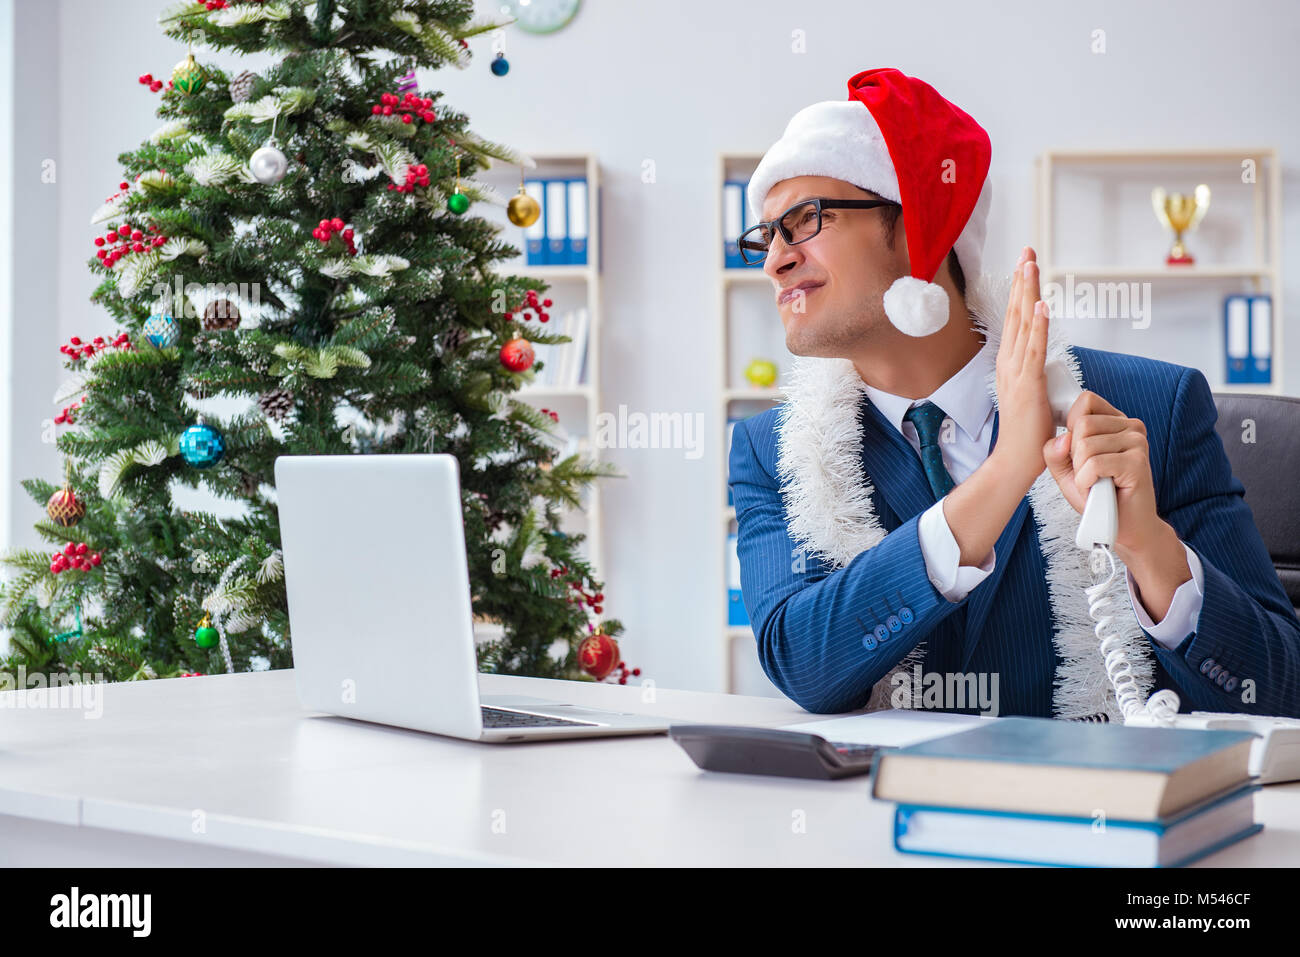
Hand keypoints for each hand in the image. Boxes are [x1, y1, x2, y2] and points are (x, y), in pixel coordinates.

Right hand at [991, 247, 1054, 488]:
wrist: (1016, 460)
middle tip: (1027, 250)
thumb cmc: (1028, 434)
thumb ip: (1035, 377)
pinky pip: (1033, 350)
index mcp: (1009, 364)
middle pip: (1016, 313)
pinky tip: (1040, 305)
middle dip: (1022, 280)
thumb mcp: (1031, 396)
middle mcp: (1008, 363)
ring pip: (1022, 324)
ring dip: (1027, 293)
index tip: (1026, 265)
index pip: (1016, 320)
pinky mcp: (1027, 385)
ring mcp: (1015, 373)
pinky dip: (1037, 326)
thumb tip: (1045, 365)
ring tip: (1030, 265)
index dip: (1021, 290)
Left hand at [1041, 389, 1161, 555]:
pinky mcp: (1137, 462)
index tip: (1077, 453)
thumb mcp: (1066, 471)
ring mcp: (1137, 443)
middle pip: (1081, 424)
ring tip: (1096, 484)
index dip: (1071, 427)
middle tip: (1088, 475)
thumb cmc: (1096, 497)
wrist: (1122, 528)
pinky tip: (1098, 490)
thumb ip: (1055, 451)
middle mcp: (1131, 427)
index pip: (1085, 401)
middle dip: (1074, 455)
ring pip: (1085, 445)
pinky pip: (1094, 464)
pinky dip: (1086, 482)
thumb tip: (1061, 438)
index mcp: (1115, 422)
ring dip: (1080, 473)